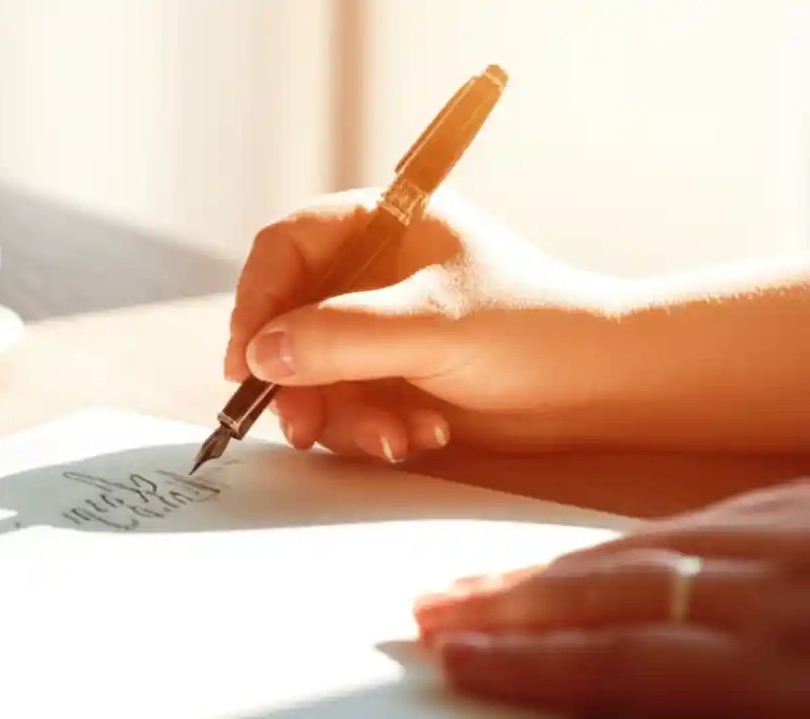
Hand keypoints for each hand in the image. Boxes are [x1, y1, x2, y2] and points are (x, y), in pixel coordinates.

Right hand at [225, 188, 633, 461]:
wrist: (602, 390)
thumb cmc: (533, 331)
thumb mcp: (432, 327)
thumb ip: (341, 337)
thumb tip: (260, 354)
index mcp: (384, 224)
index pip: (287, 247)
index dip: (257, 299)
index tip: (247, 359)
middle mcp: (372, 272)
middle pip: (288, 316)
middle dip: (294, 377)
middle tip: (297, 424)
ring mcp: (380, 327)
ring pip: (313, 372)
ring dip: (339, 415)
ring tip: (391, 438)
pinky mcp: (392, 378)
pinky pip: (346, 406)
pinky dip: (369, 429)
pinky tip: (420, 437)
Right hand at [413, 480, 809, 716]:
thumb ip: (711, 705)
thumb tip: (607, 696)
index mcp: (784, 664)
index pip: (621, 661)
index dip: (529, 663)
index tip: (458, 660)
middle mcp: (774, 586)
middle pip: (607, 589)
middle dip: (507, 603)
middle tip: (432, 610)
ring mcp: (788, 533)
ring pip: (636, 544)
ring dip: (545, 566)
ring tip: (477, 582)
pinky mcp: (804, 504)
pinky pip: (692, 516)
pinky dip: (619, 536)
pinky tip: (584, 548)